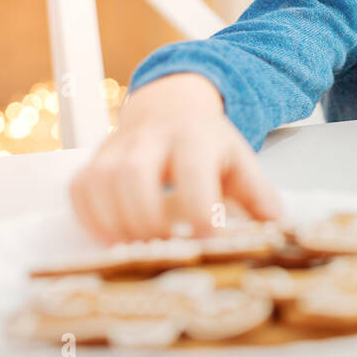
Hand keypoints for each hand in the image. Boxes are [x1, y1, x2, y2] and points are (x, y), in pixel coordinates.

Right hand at [70, 73, 282, 243]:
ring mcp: (118, 146)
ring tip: (137, 250)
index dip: (199, 209)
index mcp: (196, 137)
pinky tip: (112, 240)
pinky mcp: (94, 160)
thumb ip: (258, 195)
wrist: (170, 106)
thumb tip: (277, 229)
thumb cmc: (208, 144)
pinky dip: (90, 218)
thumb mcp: (239, 161)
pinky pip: (79, 188)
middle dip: (146, 218)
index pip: (193, 170)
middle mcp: (151, 137)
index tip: (207, 243)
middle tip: (162, 250)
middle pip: (134, 173)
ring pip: (101, 180)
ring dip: (116, 223)